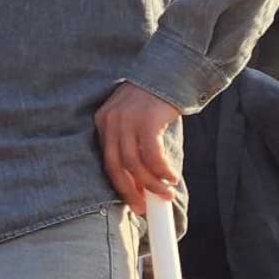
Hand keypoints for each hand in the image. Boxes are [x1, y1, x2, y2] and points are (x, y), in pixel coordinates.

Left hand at [94, 83, 182, 209]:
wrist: (174, 71)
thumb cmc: (157, 100)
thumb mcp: (137, 119)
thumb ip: (134, 143)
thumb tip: (142, 180)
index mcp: (104, 122)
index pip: (107, 161)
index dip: (120, 185)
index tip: (133, 201)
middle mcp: (111, 121)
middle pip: (116, 166)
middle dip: (131, 191)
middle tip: (144, 207)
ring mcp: (127, 120)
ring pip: (134, 164)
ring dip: (151, 184)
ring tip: (166, 193)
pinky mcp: (146, 120)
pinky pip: (152, 155)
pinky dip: (162, 170)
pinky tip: (172, 177)